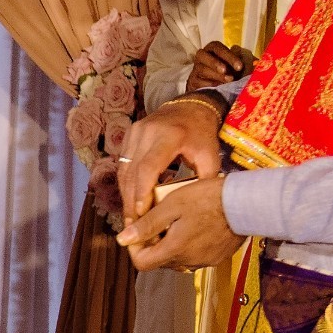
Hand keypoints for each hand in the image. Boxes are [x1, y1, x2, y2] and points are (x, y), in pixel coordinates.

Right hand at [115, 97, 228, 222]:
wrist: (190, 108)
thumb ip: (202, 181)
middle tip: (132, 224)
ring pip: (124, 169)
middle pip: (132, 171)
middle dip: (131, 200)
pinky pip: (123, 164)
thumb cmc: (202, 135)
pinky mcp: (128, 135)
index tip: (141, 213)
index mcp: (169, 136)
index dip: (142, 191)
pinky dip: (126, 184)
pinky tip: (130, 201)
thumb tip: (192, 208)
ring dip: (125, 195)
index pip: (148, 166)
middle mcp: (146, 131)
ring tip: (130, 218)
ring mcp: (134, 131)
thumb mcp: (209, 157)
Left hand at [117, 173, 243, 271]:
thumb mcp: (172, 205)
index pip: (142, 263)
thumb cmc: (209, 199)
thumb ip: (147, 224)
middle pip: (159, 260)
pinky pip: (194, 255)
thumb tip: (123, 239)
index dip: (134, 248)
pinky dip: (188, 243)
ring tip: (177, 220)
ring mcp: (204, 260)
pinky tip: (194, 225)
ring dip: (170, 243)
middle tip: (157, 219)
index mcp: (175, 250)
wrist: (247, 203)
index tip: (136, 231)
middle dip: (152, 243)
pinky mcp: (217, 257)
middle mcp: (189, 261)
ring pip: (177, 258)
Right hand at [186, 41, 256, 87]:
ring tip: (228, 81)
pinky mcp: (192, 82)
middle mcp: (202, 57)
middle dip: (216, 63)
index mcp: (213, 50)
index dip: (228, 56)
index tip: (239, 66)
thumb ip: (246, 62)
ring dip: (215, 75)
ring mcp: (196, 69)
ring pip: (201, 69)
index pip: (217, 47)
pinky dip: (209, 85)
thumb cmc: (231, 73)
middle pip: (203, 55)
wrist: (216, 89)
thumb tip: (256, 63)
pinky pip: (198, 82)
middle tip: (228, 73)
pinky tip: (219, 89)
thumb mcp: (240, 66)